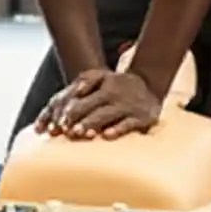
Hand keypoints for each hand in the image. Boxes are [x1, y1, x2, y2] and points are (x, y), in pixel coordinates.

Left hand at [36, 69, 159, 139]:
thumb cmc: (118, 85)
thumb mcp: (103, 76)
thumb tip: (74, 91)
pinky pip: (129, 124)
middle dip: (78, 119)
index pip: (83, 98)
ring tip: (80, 133)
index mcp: (104, 85)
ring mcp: (128, 106)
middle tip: (67, 131)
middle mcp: (115, 94)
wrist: (150, 86)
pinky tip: (106, 135)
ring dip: (92, 123)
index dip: (70, 111)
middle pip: (92, 107)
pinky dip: (118, 129)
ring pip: (107, 115)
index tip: (60, 123)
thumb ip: (86, 80)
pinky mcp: (142, 118)